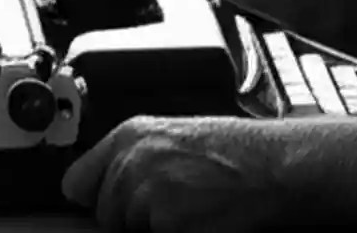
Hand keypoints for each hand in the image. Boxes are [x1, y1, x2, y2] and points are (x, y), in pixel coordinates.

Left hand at [61, 115, 286, 232]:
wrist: (279, 168)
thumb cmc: (242, 156)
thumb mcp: (179, 142)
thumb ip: (139, 161)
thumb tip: (113, 188)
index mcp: (131, 134)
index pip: (77, 182)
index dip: (99, 198)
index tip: (110, 205)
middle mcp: (130, 160)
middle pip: (103, 214)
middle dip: (131, 219)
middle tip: (175, 207)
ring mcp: (144, 192)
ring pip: (126, 231)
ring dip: (154, 229)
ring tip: (192, 211)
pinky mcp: (163, 222)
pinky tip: (199, 222)